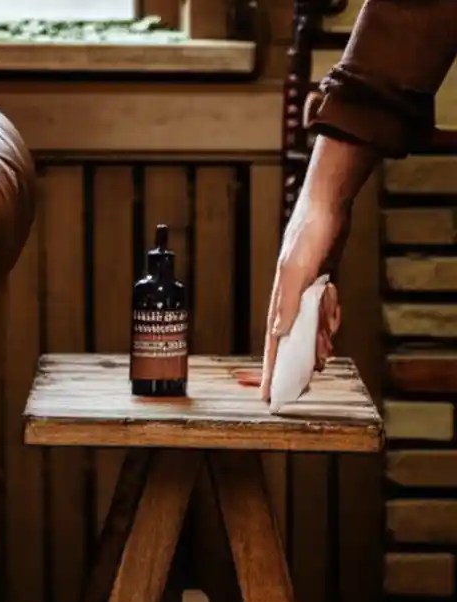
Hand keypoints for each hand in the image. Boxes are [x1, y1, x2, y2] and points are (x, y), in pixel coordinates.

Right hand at [259, 199, 347, 401]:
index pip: (274, 343)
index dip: (270, 369)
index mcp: (280, 299)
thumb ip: (287, 303)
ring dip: (320, 339)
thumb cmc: (309, 237)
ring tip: (326, 355)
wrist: (326, 208)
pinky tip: (333, 317)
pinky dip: (330, 316)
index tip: (267, 393)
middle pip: (293, 339)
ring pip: (311, 325)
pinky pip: (323, 309)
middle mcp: (290, 298)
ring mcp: (305, 291)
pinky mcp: (320, 282)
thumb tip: (278, 333)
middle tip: (304, 381)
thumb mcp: (298, 273)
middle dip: (298, 361)